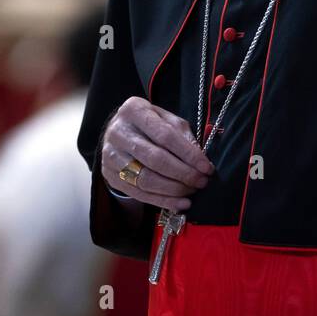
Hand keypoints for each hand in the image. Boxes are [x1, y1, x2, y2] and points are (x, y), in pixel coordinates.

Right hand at [100, 96, 214, 210]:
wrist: (118, 132)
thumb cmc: (147, 124)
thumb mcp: (165, 119)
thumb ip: (182, 135)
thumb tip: (200, 159)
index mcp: (134, 111)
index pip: (165, 136)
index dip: (188, 154)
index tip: (206, 167)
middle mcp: (118, 132)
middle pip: (155, 159)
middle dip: (183, 173)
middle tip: (202, 181)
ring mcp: (111, 155)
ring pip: (146, 179)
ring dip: (174, 190)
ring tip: (192, 192)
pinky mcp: (110, 175)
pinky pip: (139, 193)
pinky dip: (162, 201)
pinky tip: (179, 204)